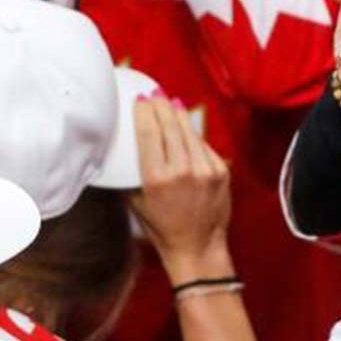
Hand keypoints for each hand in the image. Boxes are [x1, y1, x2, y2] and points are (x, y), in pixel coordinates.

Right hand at [126, 97, 232, 278]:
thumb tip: (119, 148)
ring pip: (189, 132)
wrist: (198, 247)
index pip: (149, 133)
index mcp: (156, 178)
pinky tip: (186, 129)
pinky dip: (193, 136)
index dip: (144, 112)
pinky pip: (204, 146)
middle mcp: (182, 171)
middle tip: (155, 94)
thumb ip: (128, 174)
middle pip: (170, 126)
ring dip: (179, 115)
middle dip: (161, 106)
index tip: (140, 100)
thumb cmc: (161, 227)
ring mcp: (205, 170)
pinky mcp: (221, 171)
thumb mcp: (135, 202)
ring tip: (170, 103)